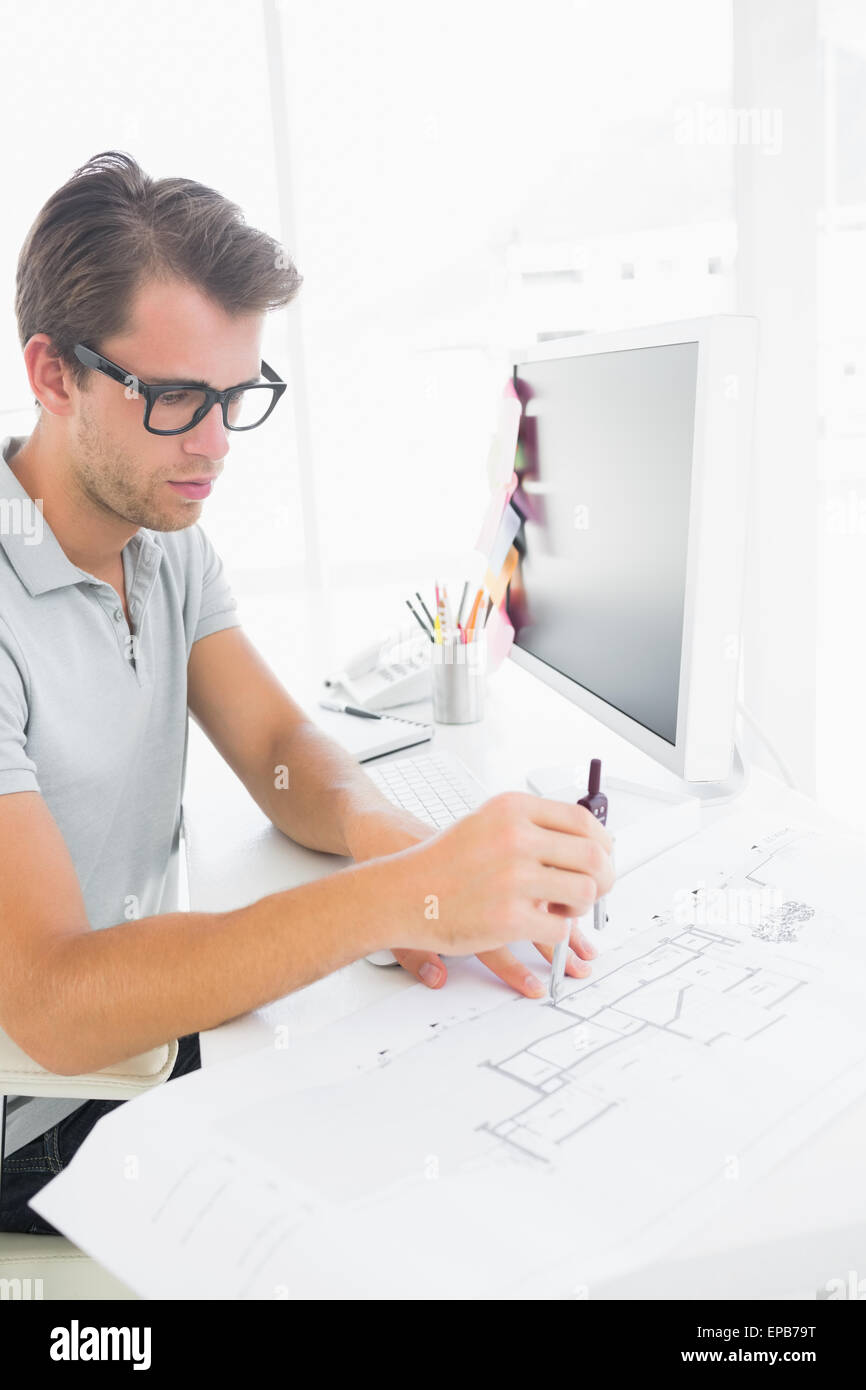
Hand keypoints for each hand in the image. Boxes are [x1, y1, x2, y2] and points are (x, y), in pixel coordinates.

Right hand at [354, 792, 614, 994]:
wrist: (401, 890)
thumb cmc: (444, 860)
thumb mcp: (488, 823)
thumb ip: (531, 827)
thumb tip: (586, 842)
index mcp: (514, 810)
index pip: (582, 820)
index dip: (602, 843)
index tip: (604, 858)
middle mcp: (516, 838)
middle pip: (592, 856)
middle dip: (604, 878)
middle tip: (598, 890)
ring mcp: (513, 878)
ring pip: (583, 893)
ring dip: (581, 908)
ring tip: (566, 911)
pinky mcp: (508, 917)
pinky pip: (558, 930)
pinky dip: (560, 938)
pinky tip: (549, 937)